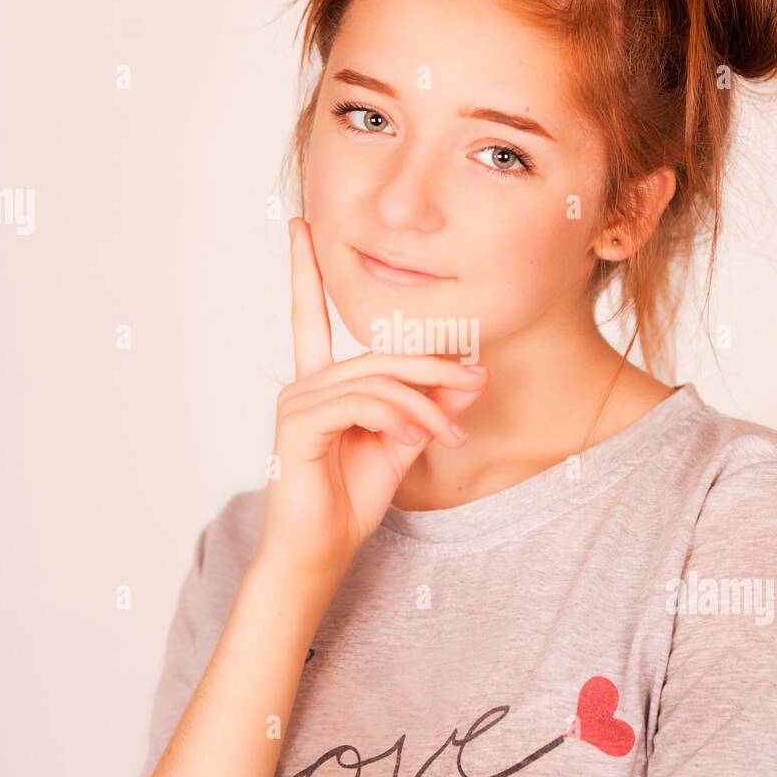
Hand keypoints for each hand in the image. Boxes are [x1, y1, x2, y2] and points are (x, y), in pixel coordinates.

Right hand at [255, 217, 488, 574]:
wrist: (321, 550)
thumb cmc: (352, 499)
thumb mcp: (406, 443)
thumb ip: (433, 406)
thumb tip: (473, 373)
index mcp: (325, 382)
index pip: (312, 316)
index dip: (305, 271)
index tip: (299, 226)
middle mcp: (307, 383)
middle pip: (381, 355)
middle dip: (435, 368)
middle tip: (478, 379)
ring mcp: (299, 401)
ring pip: (376, 379)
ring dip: (423, 404)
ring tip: (449, 435)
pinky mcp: (298, 424)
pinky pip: (360, 403)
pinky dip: (395, 417)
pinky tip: (412, 439)